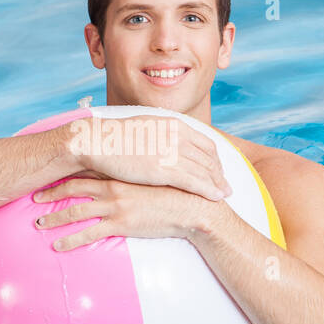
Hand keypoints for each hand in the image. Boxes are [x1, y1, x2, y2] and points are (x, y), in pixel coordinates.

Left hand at [32, 177, 213, 249]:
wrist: (191, 208)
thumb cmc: (175, 192)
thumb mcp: (154, 176)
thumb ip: (136, 174)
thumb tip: (127, 173)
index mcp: (119, 174)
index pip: (85, 169)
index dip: (66, 172)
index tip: (50, 174)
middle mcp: (113, 187)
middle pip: (73, 188)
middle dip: (51, 193)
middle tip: (34, 197)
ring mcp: (115, 206)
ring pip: (75, 211)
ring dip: (54, 218)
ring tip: (39, 225)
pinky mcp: (120, 225)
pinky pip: (88, 234)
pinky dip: (70, 241)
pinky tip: (58, 246)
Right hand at [67, 114, 231, 200]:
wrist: (98, 142)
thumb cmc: (115, 138)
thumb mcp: (145, 128)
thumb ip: (161, 135)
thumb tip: (166, 142)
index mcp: (173, 125)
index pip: (205, 142)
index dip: (214, 158)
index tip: (217, 169)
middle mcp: (177, 136)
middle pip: (209, 157)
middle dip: (219, 172)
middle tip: (226, 185)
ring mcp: (172, 152)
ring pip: (205, 170)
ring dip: (218, 183)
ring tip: (225, 194)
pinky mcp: (164, 170)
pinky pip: (195, 181)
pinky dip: (209, 190)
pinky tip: (217, 198)